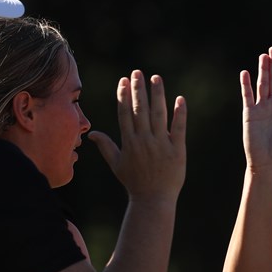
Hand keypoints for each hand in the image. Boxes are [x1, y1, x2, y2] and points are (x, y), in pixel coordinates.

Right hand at [87, 70, 186, 204]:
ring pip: (158, 115)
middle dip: (138, 89)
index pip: (124, 113)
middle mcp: (144, 141)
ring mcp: (161, 144)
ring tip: (156, 78)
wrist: (153, 200)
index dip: (123, 95)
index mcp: (129, 142)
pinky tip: (180, 99)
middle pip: (139, 110)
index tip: (123, 80)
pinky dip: (180, 114)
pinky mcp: (177, 150)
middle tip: (137, 72)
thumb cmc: (134, 182)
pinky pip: (179, 128)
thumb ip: (105, 146)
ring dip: (157, 95)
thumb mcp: (117, 164)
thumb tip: (91, 133)